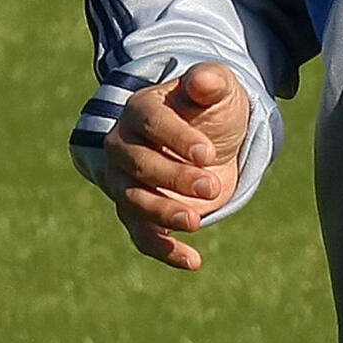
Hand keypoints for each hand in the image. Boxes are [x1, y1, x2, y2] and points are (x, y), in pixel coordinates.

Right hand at [103, 62, 251, 269]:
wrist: (210, 143)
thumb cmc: (211, 110)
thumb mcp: (219, 89)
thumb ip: (211, 82)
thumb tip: (206, 81)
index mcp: (140, 110)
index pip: (149, 123)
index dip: (176, 138)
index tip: (207, 152)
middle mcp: (123, 146)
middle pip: (138, 164)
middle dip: (174, 178)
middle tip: (211, 186)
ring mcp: (125, 182)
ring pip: (133, 202)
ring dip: (163, 214)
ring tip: (197, 222)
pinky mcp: (137, 213)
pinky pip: (142, 235)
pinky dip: (164, 250)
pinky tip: (193, 261)